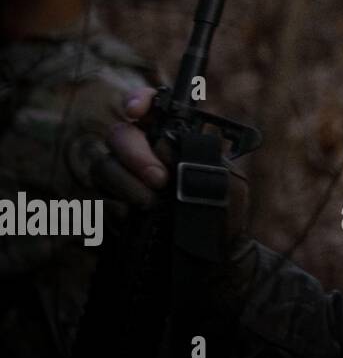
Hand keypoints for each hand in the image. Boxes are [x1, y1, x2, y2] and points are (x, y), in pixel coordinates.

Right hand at [107, 86, 251, 253]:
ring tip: (151, 203)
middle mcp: (145, 153)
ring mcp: (125, 180)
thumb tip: (170, 149)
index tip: (137, 111)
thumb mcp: (228, 182)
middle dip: (135, 154)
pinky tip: (138, 218)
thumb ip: (204, 160)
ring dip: (126, 183)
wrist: (216, 256)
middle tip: (160, 179)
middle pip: (119, 135)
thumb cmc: (225, 213)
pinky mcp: (113, 208)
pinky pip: (100, 200)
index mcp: (174, 138)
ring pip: (103, 166)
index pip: (151, 108)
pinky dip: (118, 207)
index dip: (139, 100)